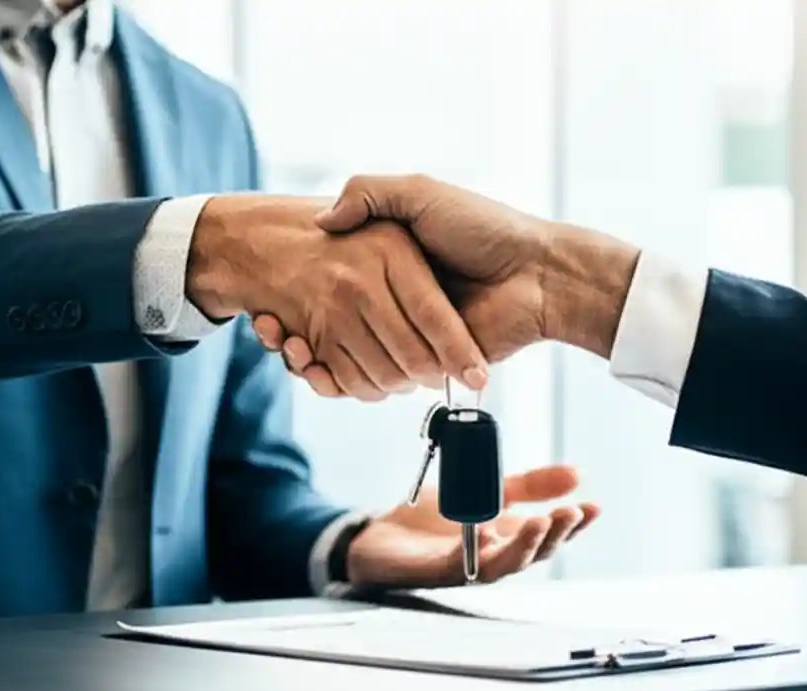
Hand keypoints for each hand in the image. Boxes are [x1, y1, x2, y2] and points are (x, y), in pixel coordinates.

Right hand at [186, 194, 487, 399]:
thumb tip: (323, 219)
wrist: (538, 274)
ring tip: (290, 347)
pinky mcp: (430, 367)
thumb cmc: (483, 227)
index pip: (334, 285)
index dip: (301, 292)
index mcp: (393, 265)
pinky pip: (378, 381)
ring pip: (347, 357)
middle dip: (297, 329)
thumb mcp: (419, 194)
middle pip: (332, 326)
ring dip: (312, 356)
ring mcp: (412, 336)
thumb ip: (370, 194)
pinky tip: (313, 366)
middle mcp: (398, 303)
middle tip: (269, 327)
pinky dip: (340, 381)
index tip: (269, 297)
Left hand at [346, 465, 599, 586]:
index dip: (574, 525)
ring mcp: (467, 568)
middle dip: (555, 535)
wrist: (383, 537)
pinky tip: (485, 530)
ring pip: (504, 564)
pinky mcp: (437, 571)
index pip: (550, 536)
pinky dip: (475, 548)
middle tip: (571, 513)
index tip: (593, 507)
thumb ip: (529, 486)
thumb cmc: (435, 522)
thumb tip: (577, 474)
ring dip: (525, 546)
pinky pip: (460, 564)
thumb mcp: (487, 491)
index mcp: (509, 540)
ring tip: (541, 523)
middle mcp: (494, 559)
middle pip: (533, 554)